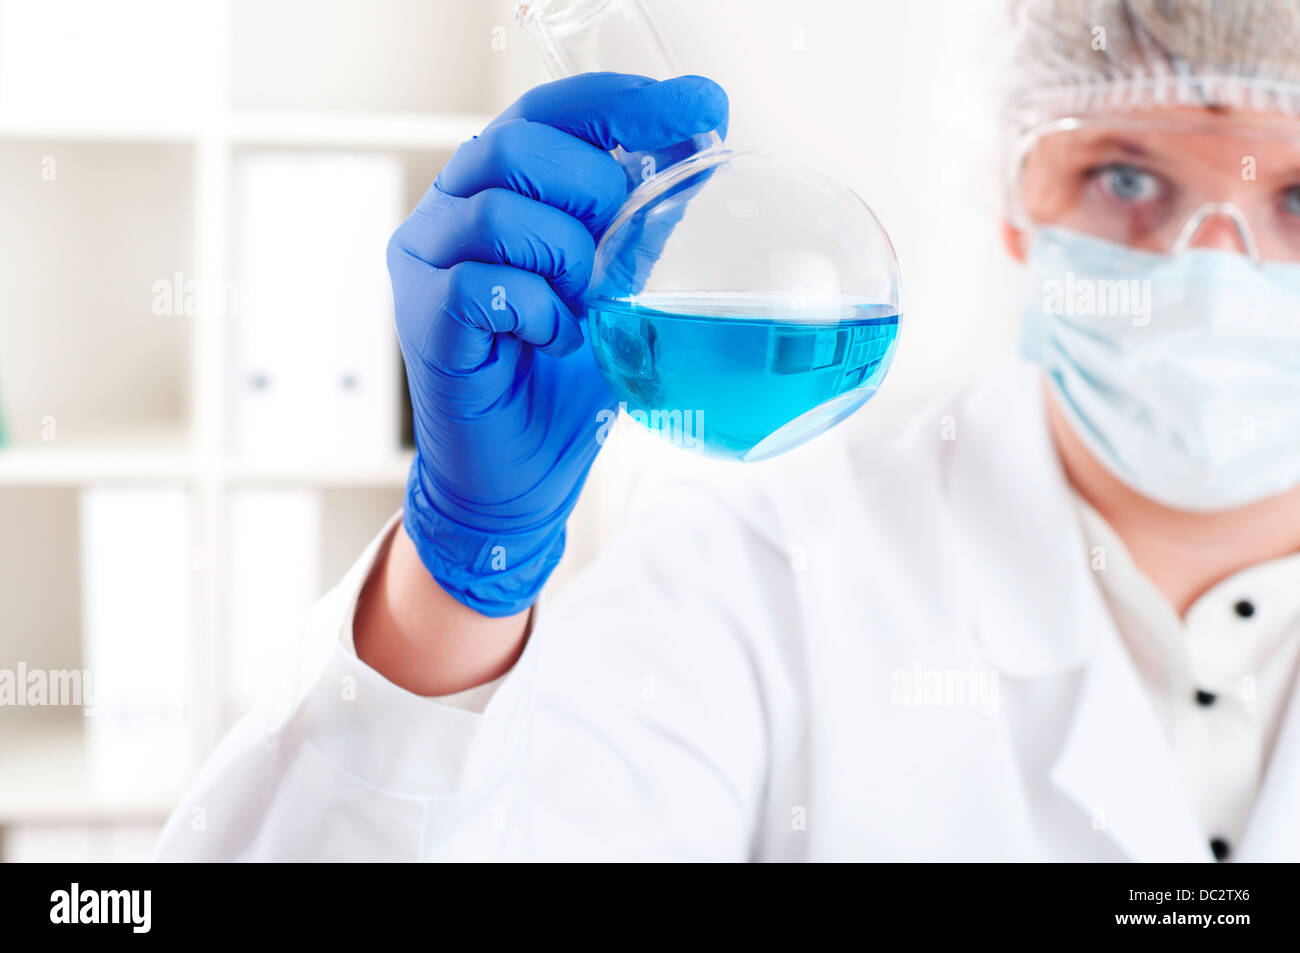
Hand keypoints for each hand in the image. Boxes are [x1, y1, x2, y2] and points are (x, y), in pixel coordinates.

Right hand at [387, 72, 726, 615]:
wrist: (523, 471)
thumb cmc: (565, 378)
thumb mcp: (621, 288)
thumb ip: (642, 225)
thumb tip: (700, 147)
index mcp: (500, 187)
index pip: (552, 111)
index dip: (624, 103)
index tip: (703, 108)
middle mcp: (452, 210)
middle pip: (515, 143)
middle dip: (591, 189)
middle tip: (615, 252)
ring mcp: (428, 262)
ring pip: (497, 211)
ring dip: (566, 258)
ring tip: (583, 307)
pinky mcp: (423, 318)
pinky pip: (480, 285)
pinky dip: (538, 311)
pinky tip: (554, 339)